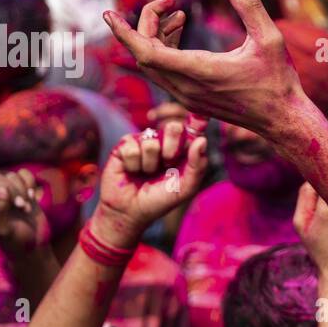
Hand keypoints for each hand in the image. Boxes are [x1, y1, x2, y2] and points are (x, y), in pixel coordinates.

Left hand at [0, 151, 50, 259]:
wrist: (33, 247)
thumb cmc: (14, 243)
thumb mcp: (3, 231)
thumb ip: (0, 210)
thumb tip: (1, 190)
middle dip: (11, 190)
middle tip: (20, 206)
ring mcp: (6, 193)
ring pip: (12, 177)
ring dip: (22, 191)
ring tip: (25, 208)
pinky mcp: (22, 190)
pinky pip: (24, 175)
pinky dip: (30, 183)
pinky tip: (33, 197)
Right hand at [92, 118, 208, 247]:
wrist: (130, 212)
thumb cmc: (159, 200)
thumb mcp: (185, 188)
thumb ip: (197, 166)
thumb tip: (202, 140)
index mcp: (182, 151)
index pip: (192, 131)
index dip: (197, 121)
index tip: (203, 114)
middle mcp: (164, 143)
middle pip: (173, 128)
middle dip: (172, 147)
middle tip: (167, 163)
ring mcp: (144, 142)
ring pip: (151, 141)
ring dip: (149, 164)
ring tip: (146, 174)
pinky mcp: (124, 145)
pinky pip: (132, 147)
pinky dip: (134, 164)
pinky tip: (132, 172)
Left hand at [103, 0, 305, 133]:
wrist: (282, 119)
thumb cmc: (279, 80)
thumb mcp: (270, 37)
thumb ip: (249, 5)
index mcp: (201, 72)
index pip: (146, 52)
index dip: (125, 32)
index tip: (108, 14)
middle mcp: (187, 88)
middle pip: (145, 54)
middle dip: (147, 23)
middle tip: (169, 0)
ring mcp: (187, 98)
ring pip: (152, 65)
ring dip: (156, 36)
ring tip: (179, 16)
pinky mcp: (192, 101)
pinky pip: (163, 73)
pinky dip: (164, 50)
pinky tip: (182, 33)